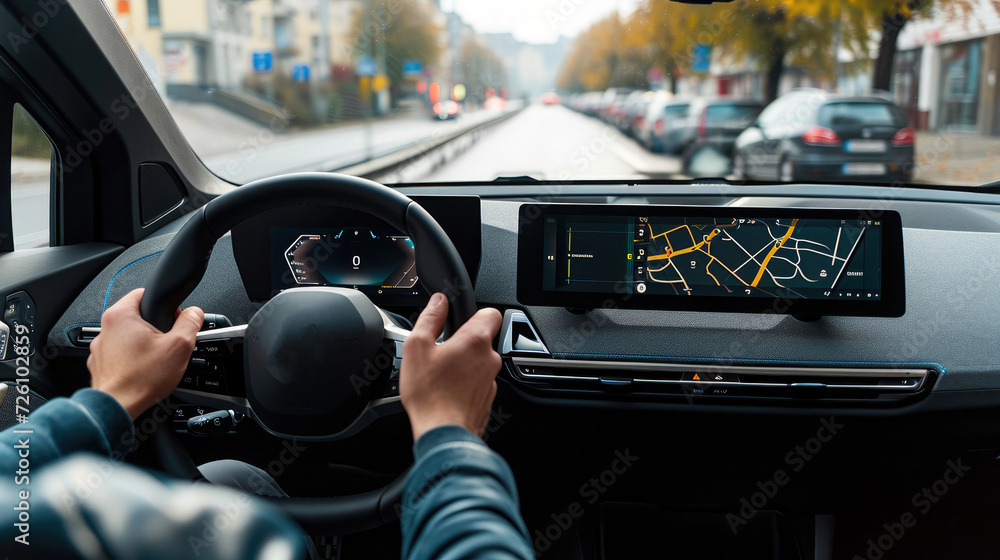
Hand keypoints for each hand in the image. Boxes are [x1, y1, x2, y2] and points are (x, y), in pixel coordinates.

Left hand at [87, 289, 203, 419]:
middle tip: (168, 344)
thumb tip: (195, 313)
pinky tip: (144, 371)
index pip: (144, 293)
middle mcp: (105, 328)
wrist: (118, 407)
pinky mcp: (100, 364)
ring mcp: (100, 347)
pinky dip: (132, 360)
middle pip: (137, 317)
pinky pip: (120, 355)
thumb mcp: (179, 346)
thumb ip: (190, 323)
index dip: (165, 305)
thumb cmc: (142, 378)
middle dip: (155, 328)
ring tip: (155, 361)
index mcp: (121, 315)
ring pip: (128, 337)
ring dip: (143, 345)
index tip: (173, 320)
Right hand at [400, 292, 501, 440]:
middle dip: (463, 342)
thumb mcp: (417, 347)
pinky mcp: (487, 398)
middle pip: (482, 339)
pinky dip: (465, 383)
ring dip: (463, 364)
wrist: (443, 432)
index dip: (474, 313)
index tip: (458, 320)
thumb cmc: (430, 394)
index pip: (491, 313)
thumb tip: (438, 301)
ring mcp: (491, 380)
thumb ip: (430, 318)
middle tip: (440, 352)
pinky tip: (446, 390)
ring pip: (479, 362)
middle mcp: (490, 359)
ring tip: (440, 374)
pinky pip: (477, 382)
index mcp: (475, 341)